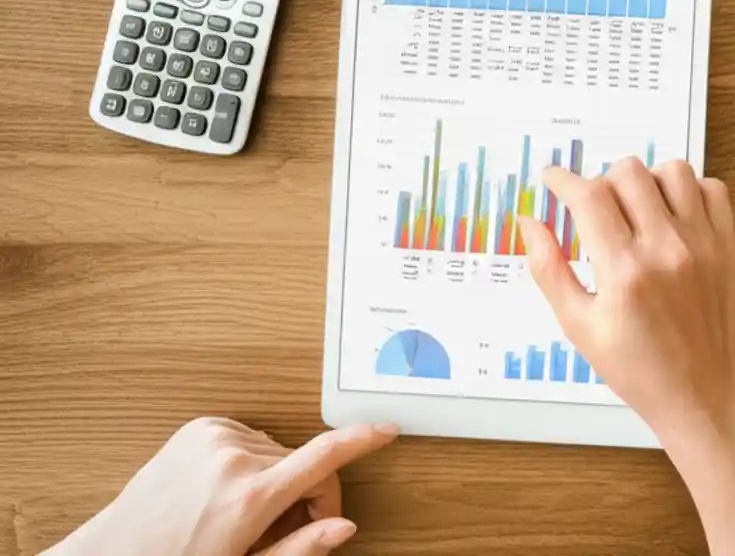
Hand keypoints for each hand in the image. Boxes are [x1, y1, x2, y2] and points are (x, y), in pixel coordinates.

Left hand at [47, 417, 398, 555]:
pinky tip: (231, 488)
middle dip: (309, 493)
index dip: (362, 440)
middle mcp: (234, 459)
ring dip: (278, 477)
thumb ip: (300, 548)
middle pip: (304, 461)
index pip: (323, 457)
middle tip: (288, 530)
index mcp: (250, 497)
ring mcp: (214, 438)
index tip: (386, 429)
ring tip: (251, 513)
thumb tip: (343, 527)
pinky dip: (252, 459)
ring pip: (277, 450)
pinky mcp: (199, 427)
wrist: (113, 554)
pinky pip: (249, 438)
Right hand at [518, 158, 734, 443]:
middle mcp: (666, 249)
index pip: (588, 196)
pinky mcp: (727, 246)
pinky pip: (712, 188)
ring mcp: (702, 244)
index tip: (552, 179)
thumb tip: (529, 222)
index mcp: (624, 271)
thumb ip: (549, 269)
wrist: (701, 394)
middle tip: (595, 208)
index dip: (562, 179)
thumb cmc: (637, 369)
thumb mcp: (578, 326)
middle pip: (627, 172)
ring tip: (635, 208)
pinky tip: (671, 213)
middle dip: (601, 180)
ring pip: (671, 171)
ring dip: (646, 180)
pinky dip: (688, 189)